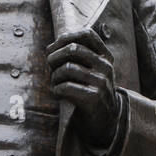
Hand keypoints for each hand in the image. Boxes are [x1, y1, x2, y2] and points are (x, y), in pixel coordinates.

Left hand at [47, 27, 119, 148]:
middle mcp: (105, 66)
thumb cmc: (91, 92)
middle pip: (73, 49)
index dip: (65, 38)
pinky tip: (58, 94)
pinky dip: (56, 90)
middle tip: (50, 68)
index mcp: (105, 56)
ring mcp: (101, 82)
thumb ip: (77, 57)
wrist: (105, 121)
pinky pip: (65, 87)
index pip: (86, 34)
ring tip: (55, 83)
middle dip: (54, 58)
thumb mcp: (91, 70)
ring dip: (54, 76)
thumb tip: (50, 47)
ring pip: (67, 68)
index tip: (54, 49)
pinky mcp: (93, 98)